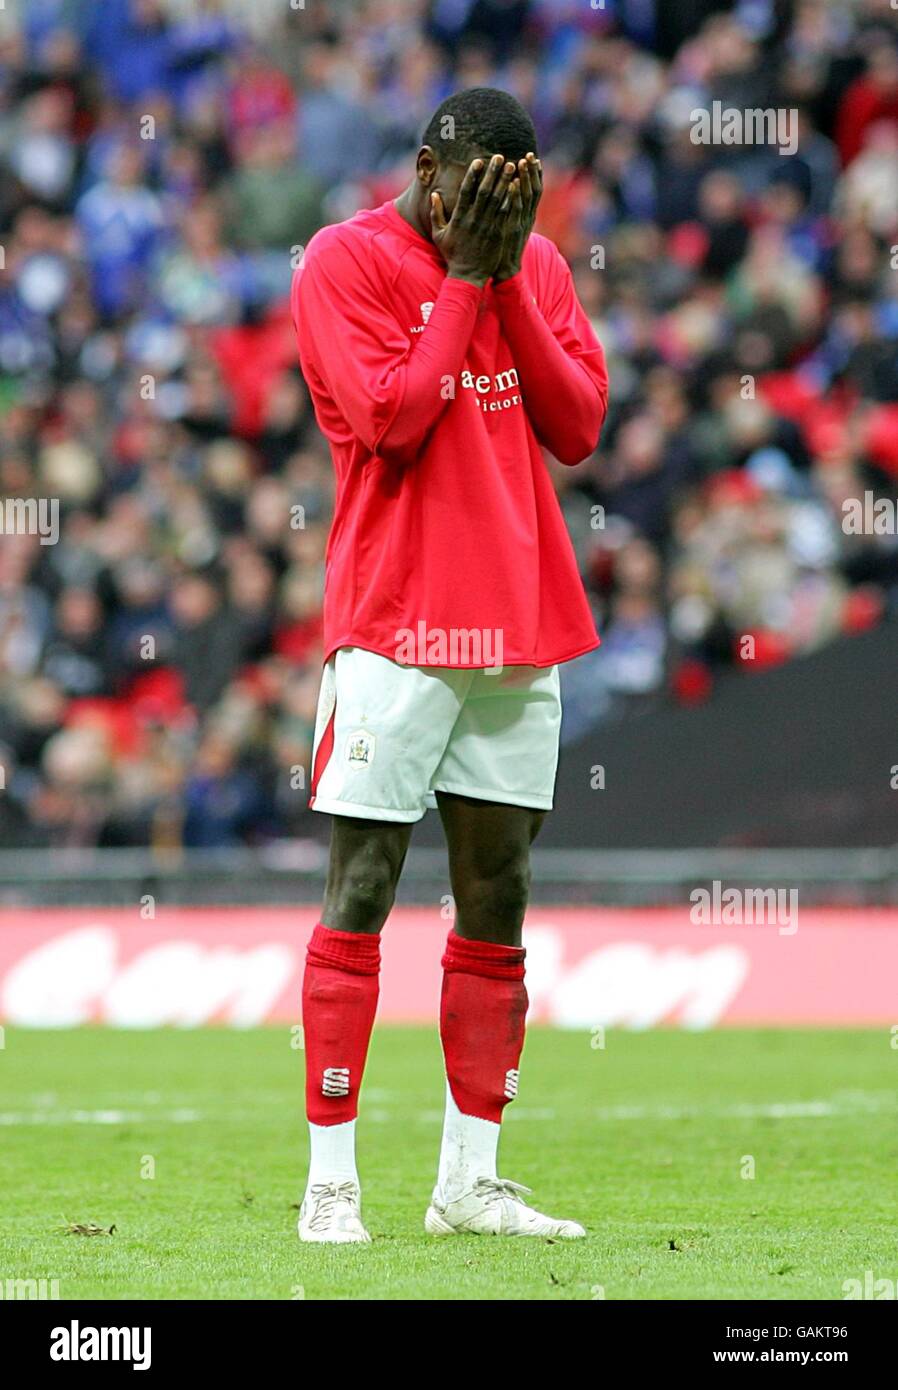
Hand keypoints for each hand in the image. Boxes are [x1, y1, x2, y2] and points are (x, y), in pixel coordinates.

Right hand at [431, 154, 518, 287]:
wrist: (467, 276)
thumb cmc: (452, 255)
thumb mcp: (439, 235)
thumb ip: (436, 213)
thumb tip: (434, 194)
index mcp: (459, 218)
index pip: (466, 191)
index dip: (473, 174)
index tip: (479, 161)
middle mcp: (473, 220)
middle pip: (485, 191)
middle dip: (493, 173)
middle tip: (500, 157)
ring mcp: (487, 227)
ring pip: (498, 199)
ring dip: (505, 181)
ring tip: (513, 166)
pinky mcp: (497, 234)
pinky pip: (506, 213)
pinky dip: (511, 198)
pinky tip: (517, 187)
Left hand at [494, 153, 541, 283]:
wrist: (505, 270)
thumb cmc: (504, 248)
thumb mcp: (513, 227)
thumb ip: (513, 210)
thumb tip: (509, 192)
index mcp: (528, 215)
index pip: (536, 190)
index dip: (536, 174)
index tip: (533, 157)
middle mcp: (528, 218)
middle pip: (534, 189)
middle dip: (532, 171)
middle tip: (529, 154)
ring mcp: (521, 224)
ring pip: (526, 197)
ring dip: (524, 179)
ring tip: (521, 162)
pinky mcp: (511, 230)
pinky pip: (515, 210)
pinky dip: (515, 196)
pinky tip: (512, 183)